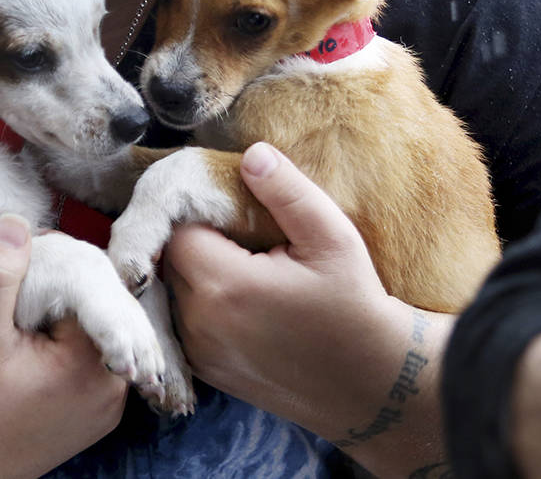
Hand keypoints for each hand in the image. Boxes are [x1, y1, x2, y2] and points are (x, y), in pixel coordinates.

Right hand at [0, 215, 127, 478]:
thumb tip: (15, 224)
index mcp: (97, 368)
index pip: (97, 288)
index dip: (60, 264)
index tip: (22, 263)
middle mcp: (113, 391)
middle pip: (102, 310)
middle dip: (66, 289)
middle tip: (17, 285)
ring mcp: (104, 408)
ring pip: (95, 333)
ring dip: (66, 314)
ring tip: (20, 315)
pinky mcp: (88, 415)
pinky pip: (87, 361)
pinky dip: (66, 342)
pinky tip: (31, 341)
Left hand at [161, 143, 450, 477]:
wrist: (371, 385)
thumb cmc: (354, 306)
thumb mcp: (331, 237)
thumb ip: (286, 192)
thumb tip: (251, 154)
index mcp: (223, 284)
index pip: (176, 230)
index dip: (196, 212)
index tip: (228, 209)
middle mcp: (198, 322)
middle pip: (168, 260)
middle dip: (194, 240)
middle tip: (239, 235)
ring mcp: (199, 353)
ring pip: (174, 291)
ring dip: (197, 273)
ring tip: (244, 267)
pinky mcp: (207, 372)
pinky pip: (185, 322)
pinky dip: (203, 305)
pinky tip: (241, 300)